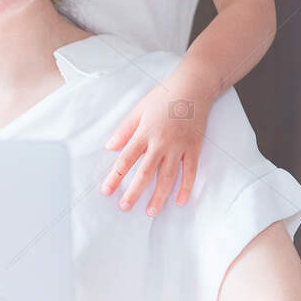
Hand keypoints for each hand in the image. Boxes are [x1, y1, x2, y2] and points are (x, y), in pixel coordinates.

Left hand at [100, 82, 209, 214]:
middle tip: (124, 207)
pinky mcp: (194, 149)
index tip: (106, 190)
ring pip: (168, 177)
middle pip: (145, 173)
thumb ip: (124, 129)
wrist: (193, 88)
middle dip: (134, 193)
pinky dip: (186, 188)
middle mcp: (161, 143)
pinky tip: (179, 201)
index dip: (115, 177)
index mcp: (145, 133)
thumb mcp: (139, 109)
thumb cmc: (164, 97)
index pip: (126, 160)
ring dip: (158, 196)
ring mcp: (179, 148)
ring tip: (151, 212)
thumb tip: (110, 147)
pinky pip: (190, 172)